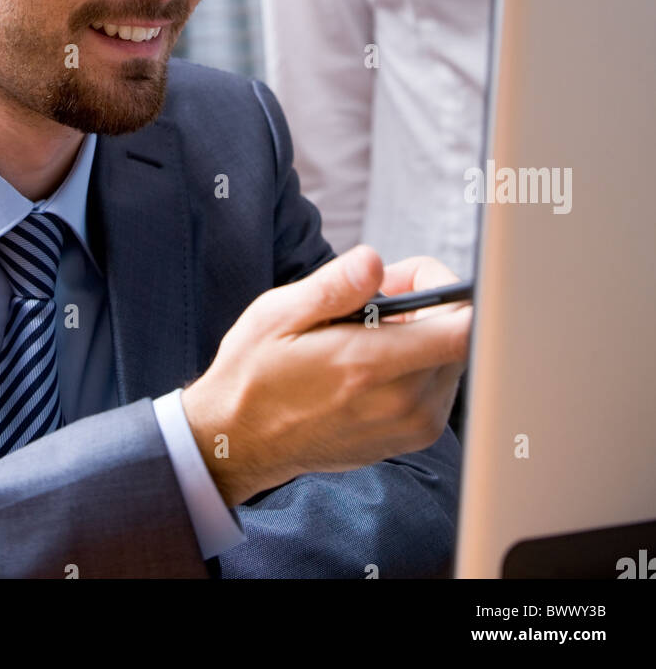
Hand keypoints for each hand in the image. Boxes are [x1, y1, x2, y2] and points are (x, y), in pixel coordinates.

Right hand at [181, 245, 470, 505]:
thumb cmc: (256, 374)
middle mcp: (403, 403)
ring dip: (425, 335)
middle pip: (461, 338)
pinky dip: (420, 363)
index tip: (407, 278)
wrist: (241, 441)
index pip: (461, 328)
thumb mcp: (277, 316)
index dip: (447, 288)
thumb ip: (332, 287)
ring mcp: (411, 426)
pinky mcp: (410, 438)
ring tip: (371, 329)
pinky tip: (376, 358)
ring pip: (452, 361)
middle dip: (429, 305)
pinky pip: (440, 387)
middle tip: (377, 296)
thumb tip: (374, 261)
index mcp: (372, 367)